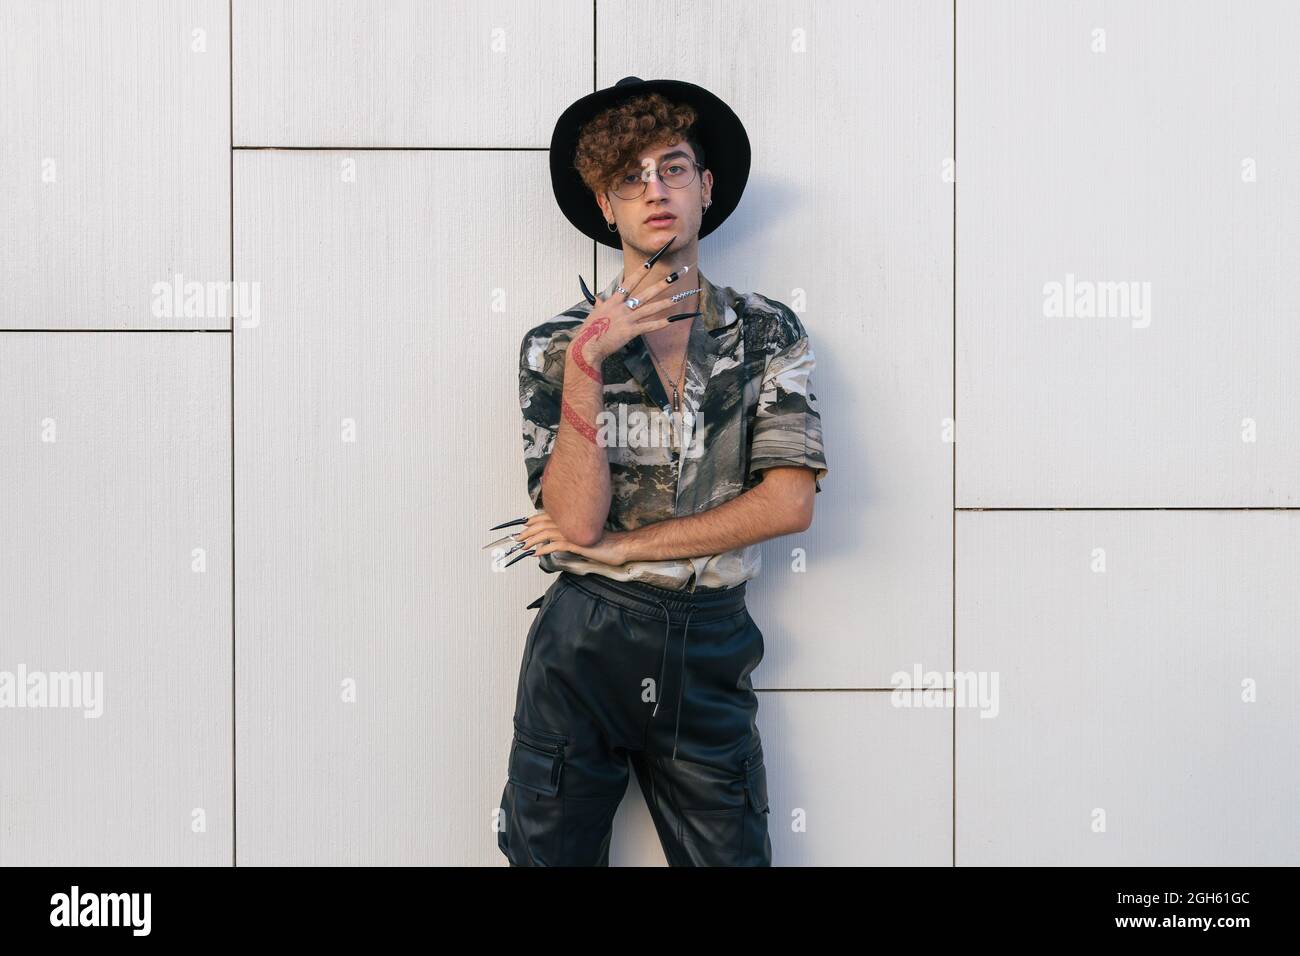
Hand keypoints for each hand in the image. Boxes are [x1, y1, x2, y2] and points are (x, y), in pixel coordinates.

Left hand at [511, 510, 627, 566]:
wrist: (617, 547)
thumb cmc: (602, 542)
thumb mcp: (582, 536)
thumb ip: (569, 534)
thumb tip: (555, 539)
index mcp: (572, 518)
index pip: (547, 516)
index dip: (533, 520)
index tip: (524, 526)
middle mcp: (570, 522)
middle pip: (543, 523)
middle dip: (528, 531)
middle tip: (518, 538)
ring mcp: (573, 531)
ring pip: (546, 533)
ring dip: (532, 540)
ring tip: (524, 547)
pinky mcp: (576, 542)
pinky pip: (555, 545)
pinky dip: (544, 549)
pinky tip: (537, 553)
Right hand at [570, 235, 702, 372]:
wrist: (588, 345)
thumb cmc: (590, 330)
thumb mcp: (595, 313)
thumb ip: (600, 304)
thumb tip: (599, 300)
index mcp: (614, 301)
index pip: (630, 281)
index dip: (642, 271)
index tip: (652, 261)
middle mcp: (623, 307)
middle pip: (647, 292)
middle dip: (663, 283)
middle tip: (677, 274)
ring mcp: (628, 319)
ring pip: (652, 308)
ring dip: (667, 302)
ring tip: (681, 296)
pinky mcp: (631, 331)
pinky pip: (649, 326)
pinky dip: (661, 323)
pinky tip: (673, 320)